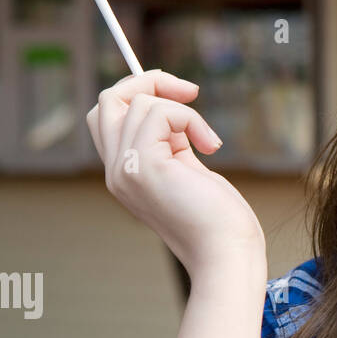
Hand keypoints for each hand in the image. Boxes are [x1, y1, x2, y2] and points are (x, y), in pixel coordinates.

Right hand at [86, 70, 264, 279]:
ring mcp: (124, 170)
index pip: (108, 117)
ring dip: (184, 111)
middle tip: (191, 94)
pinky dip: (191, 119)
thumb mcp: (188, 172)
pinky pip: (161, 112)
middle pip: (109, 101)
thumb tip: (172, 104)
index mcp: (124, 174)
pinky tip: (211, 147)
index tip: (181, 96)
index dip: (139, 95)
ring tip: (209, 142)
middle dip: (149, 83)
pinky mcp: (142, 166)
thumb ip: (171, 143)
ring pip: (140, 103)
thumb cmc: (219, 220)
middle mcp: (116, 172)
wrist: (227, 254)